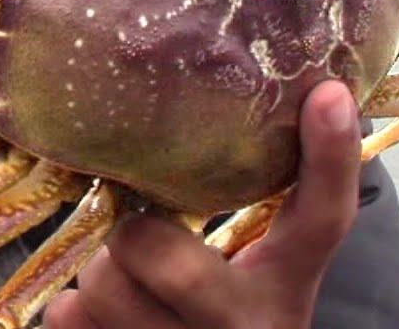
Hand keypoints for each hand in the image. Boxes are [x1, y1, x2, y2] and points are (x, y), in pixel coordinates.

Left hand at [42, 80, 361, 327]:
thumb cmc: (215, 316)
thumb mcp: (249, 275)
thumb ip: (234, 212)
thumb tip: (233, 101)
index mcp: (284, 291)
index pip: (322, 221)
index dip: (329, 158)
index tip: (327, 94)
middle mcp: (247, 328)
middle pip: (178, 267)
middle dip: (135, 238)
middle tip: (135, 233)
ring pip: (107, 289)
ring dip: (97, 274)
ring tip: (117, 280)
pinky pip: (68, 319)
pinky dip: (70, 309)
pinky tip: (95, 315)